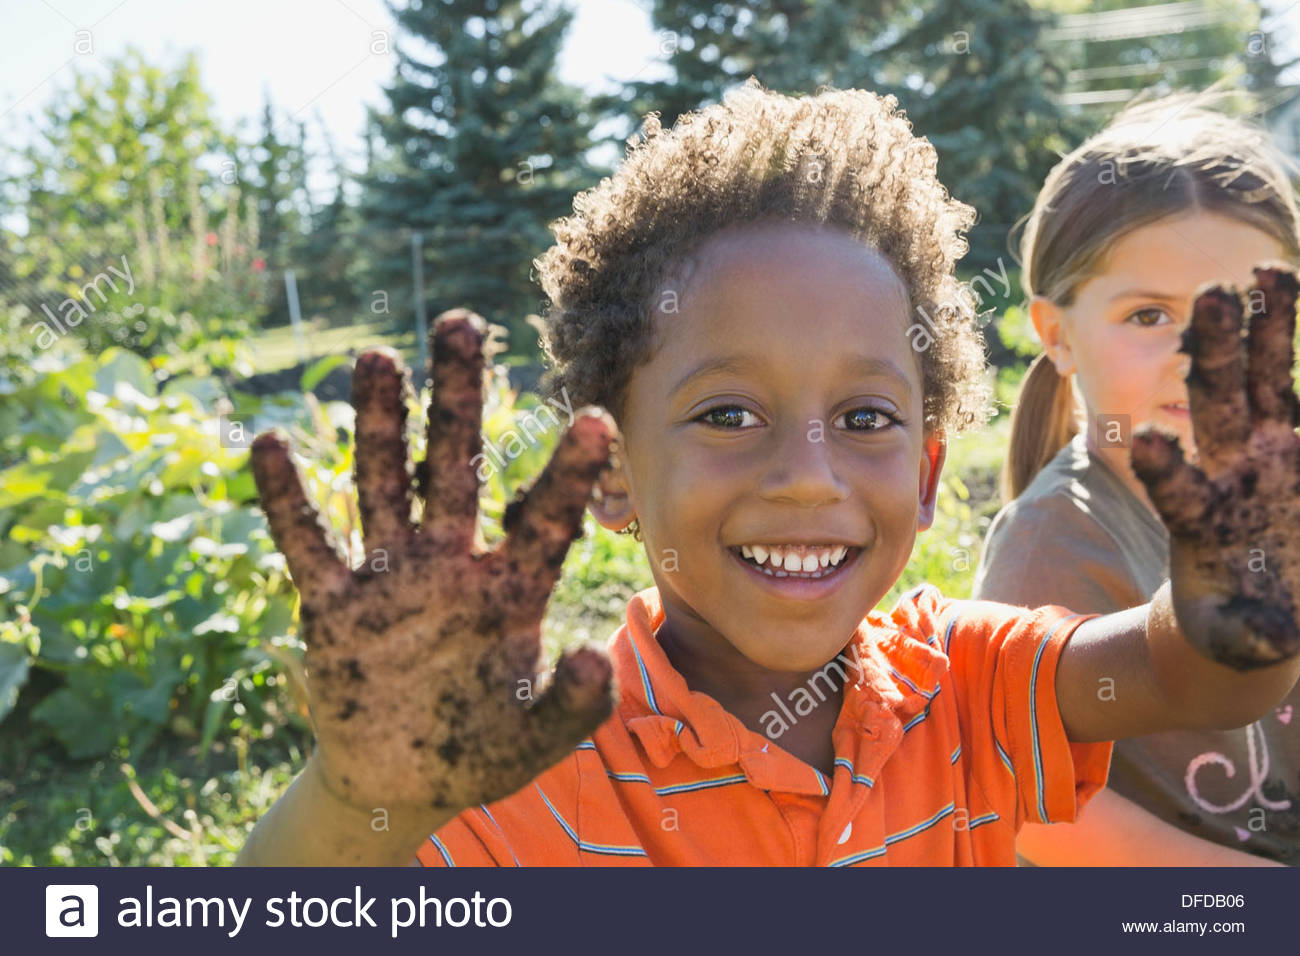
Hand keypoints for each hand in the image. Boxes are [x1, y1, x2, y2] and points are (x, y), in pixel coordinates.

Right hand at [250, 309, 617, 813]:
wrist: (404, 781)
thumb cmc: (482, 749)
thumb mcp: (534, 738)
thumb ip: (571, 705)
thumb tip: (593, 657)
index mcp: (510, 588)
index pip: (544, 518)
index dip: (568, 472)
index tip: (596, 417)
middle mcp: (450, 564)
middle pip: (453, 466)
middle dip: (457, 399)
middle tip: (463, 323)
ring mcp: (389, 579)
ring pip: (382, 485)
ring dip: (376, 425)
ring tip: (375, 357)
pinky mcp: (333, 606)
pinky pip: (307, 544)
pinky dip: (287, 501)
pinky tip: (272, 443)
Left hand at [1132, 266, 1299, 668]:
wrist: (1254, 610)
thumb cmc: (1236, 622)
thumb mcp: (1240, 635)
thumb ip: (1249, 631)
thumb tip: (1266, 633)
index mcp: (1200, 518)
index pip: (1175, 488)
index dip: (1165, 468)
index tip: (1147, 441)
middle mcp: (1230, 471)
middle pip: (1216, 403)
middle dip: (1212, 351)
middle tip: (1209, 295)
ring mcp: (1270, 453)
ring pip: (1266, 380)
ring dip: (1264, 328)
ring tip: (1264, 271)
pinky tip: (1299, 294)